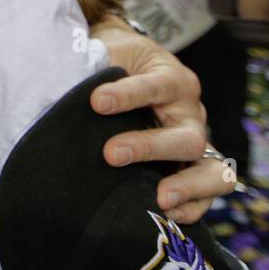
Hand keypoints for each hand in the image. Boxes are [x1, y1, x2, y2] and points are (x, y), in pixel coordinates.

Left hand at [89, 21, 213, 222]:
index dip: (128, 94)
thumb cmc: (114, 62)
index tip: (96, 102)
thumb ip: (92, 67)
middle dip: (149, 147)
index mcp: (171, 79)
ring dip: (186, 186)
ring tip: (159, 198)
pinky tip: (167, 215)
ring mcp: (194, 143)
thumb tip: (56, 77)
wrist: (125, 65)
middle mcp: (189, 113)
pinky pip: (208, 193)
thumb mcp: (107, 54)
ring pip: (212, 170)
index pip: (157, 86)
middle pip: (186, 136)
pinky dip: (193, 207)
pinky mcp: (192, 168)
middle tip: (111, 154)